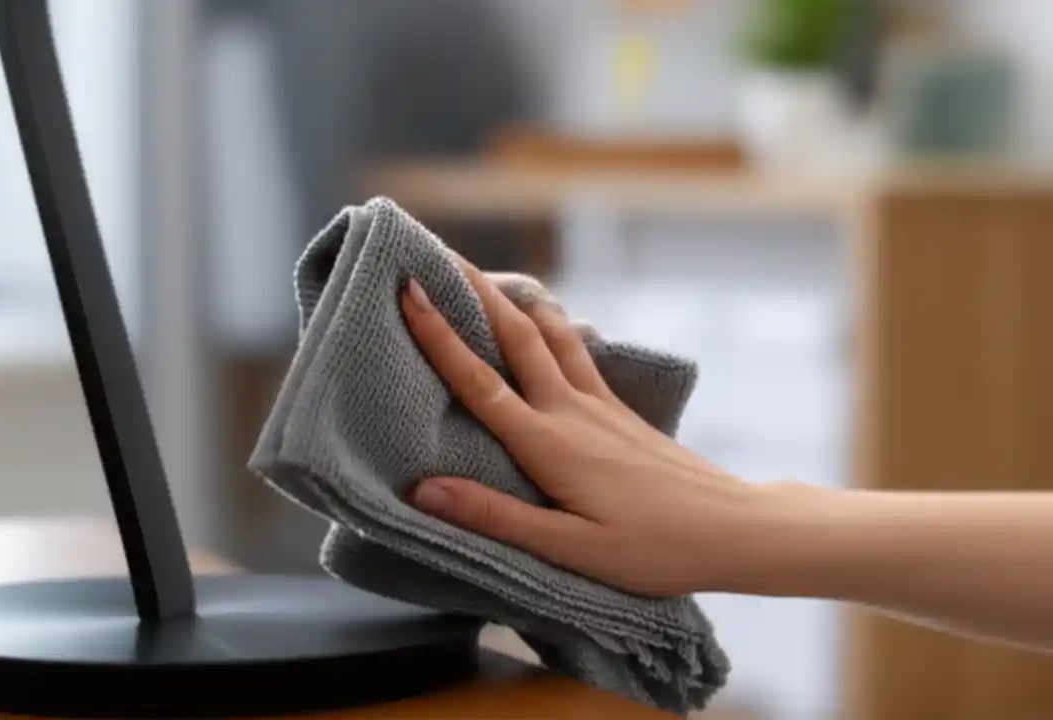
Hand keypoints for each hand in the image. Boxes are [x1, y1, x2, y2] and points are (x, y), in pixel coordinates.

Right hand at [401, 260, 774, 596]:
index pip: (480, 381)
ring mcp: (598, 405)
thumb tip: (424, 489)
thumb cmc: (654, 550)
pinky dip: (548, 322)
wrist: (734, 529)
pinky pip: (574, 350)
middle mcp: (571, 411)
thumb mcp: (570, 549)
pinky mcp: (618, 410)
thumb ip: (496, 516)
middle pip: (514, 335)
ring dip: (511, 297)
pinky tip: (543, 316)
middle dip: (471, 290)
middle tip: (433, 253)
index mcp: (550, 444)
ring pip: (548, 332)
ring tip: (480, 271)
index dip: (439, 334)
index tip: (409, 288)